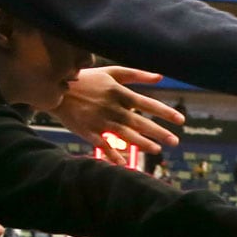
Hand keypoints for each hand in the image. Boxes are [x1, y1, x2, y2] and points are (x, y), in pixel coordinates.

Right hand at [56, 66, 183, 158]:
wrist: (56, 88)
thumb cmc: (88, 79)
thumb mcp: (111, 72)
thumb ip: (136, 74)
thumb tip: (160, 76)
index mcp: (119, 93)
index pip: (147, 104)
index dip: (165, 112)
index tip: (181, 121)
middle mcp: (112, 108)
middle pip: (140, 123)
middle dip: (159, 133)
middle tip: (175, 142)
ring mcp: (100, 121)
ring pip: (126, 136)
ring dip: (143, 144)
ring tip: (158, 150)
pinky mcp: (88, 132)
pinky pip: (104, 146)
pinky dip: (114, 155)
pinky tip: (125, 164)